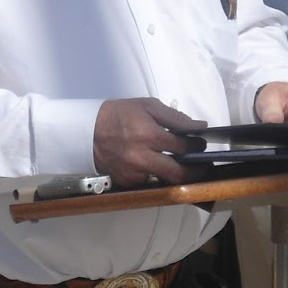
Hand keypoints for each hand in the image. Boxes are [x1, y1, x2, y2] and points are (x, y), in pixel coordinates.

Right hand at [93, 98, 207, 187]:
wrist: (86, 131)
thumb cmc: (118, 114)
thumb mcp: (147, 106)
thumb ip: (175, 117)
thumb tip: (198, 127)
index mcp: (148, 135)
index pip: (182, 146)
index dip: (197, 146)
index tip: (201, 144)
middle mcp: (141, 157)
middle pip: (177, 174)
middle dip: (195, 171)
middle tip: (201, 165)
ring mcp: (133, 172)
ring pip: (164, 179)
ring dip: (174, 172)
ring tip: (179, 162)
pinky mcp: (126, 181)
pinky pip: (148, 180)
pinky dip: (154, 173)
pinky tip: (155, 163)